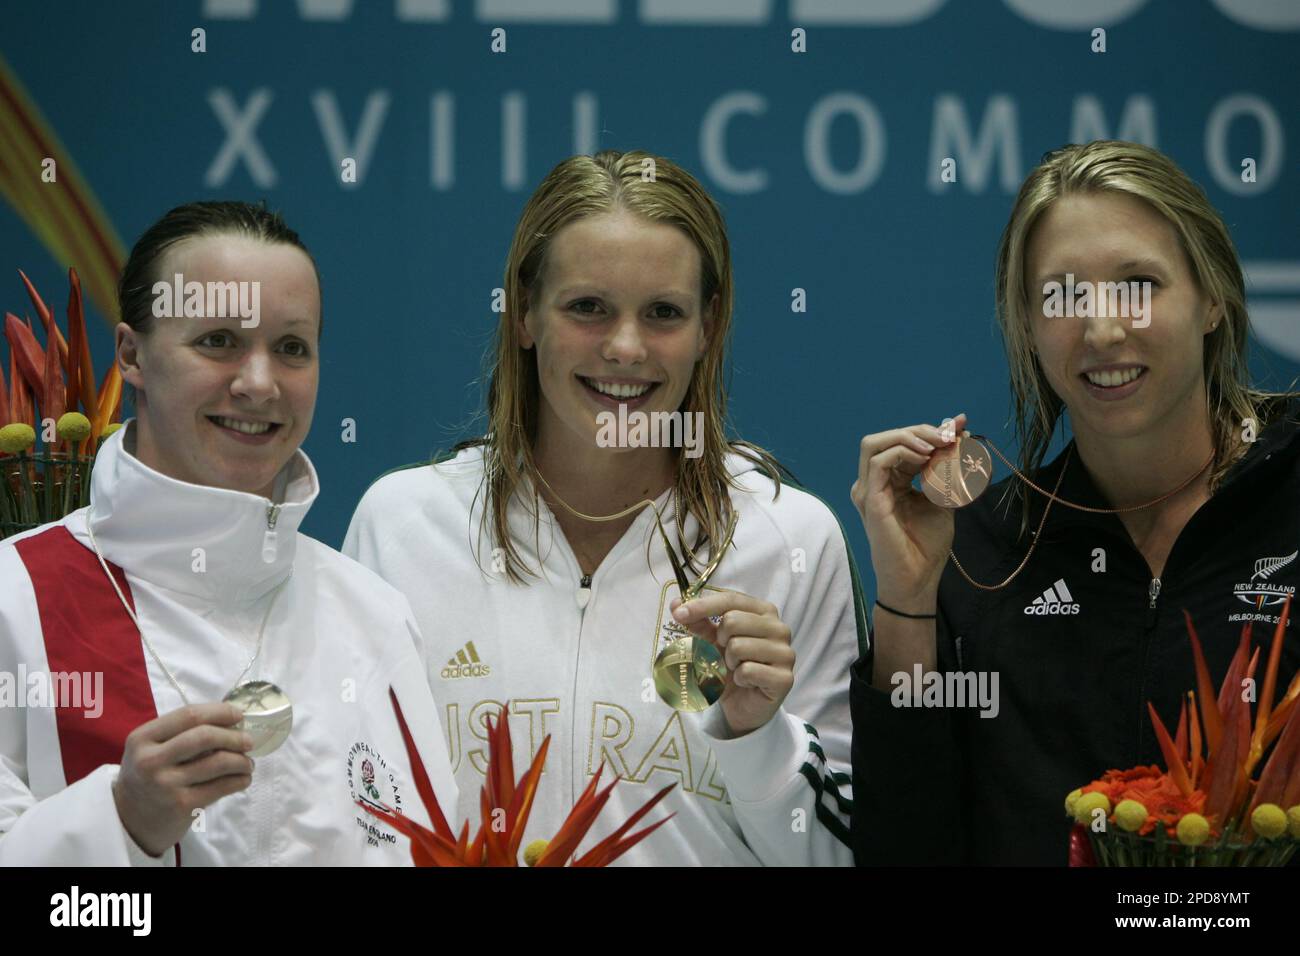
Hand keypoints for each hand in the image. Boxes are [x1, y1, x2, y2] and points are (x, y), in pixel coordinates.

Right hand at [113, 702, 254, 856]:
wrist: (130, 820)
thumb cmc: (149, 775)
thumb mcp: (151, 748)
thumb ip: (182, 731)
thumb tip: (232, 718)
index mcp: (143, 738)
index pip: (189, 715)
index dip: (220, 712)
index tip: (238, 715)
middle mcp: (150, 760)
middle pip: (205, 736)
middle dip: (234, 736)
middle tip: (249, 741)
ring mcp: (166, 784)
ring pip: (218, 762)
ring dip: (242, 760)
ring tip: (247, 763)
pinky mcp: (182, 806)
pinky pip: (221, 786)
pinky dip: (240, 780)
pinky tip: (243, 778)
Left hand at [671, 591, 793, 735]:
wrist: (744, 705)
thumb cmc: (731, 668)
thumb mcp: (712, 641)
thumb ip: (699, 622)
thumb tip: (676, 604)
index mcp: (764, 612)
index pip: (731, 600)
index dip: (703, 605)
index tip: (678, 614)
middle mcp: (780, 628)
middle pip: (733, 621)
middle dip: (719, 641)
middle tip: (725, 654)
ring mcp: (786, 653)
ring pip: (738, 646)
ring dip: (728, 662)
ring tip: (737, 669)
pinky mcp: (784, 678)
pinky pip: (747, 671)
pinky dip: (738, 678)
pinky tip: (746, 683)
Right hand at [850, 413, 966, 608]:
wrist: (918, 579)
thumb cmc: (927, 546)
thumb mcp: (944, 498)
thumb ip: (949, 468)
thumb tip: (961, 434)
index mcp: (889, 482)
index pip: (903, 444)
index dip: (931, 431)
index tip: (961, 425)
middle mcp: (873, 483)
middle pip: (886, 438)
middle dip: (921, 430)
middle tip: (950, 435)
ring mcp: (867, 490)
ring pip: (875, 443)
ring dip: (909, 436)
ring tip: (937, 444)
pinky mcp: (870, 500)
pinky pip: (878, 462)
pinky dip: (902, 452)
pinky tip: (925, 458)